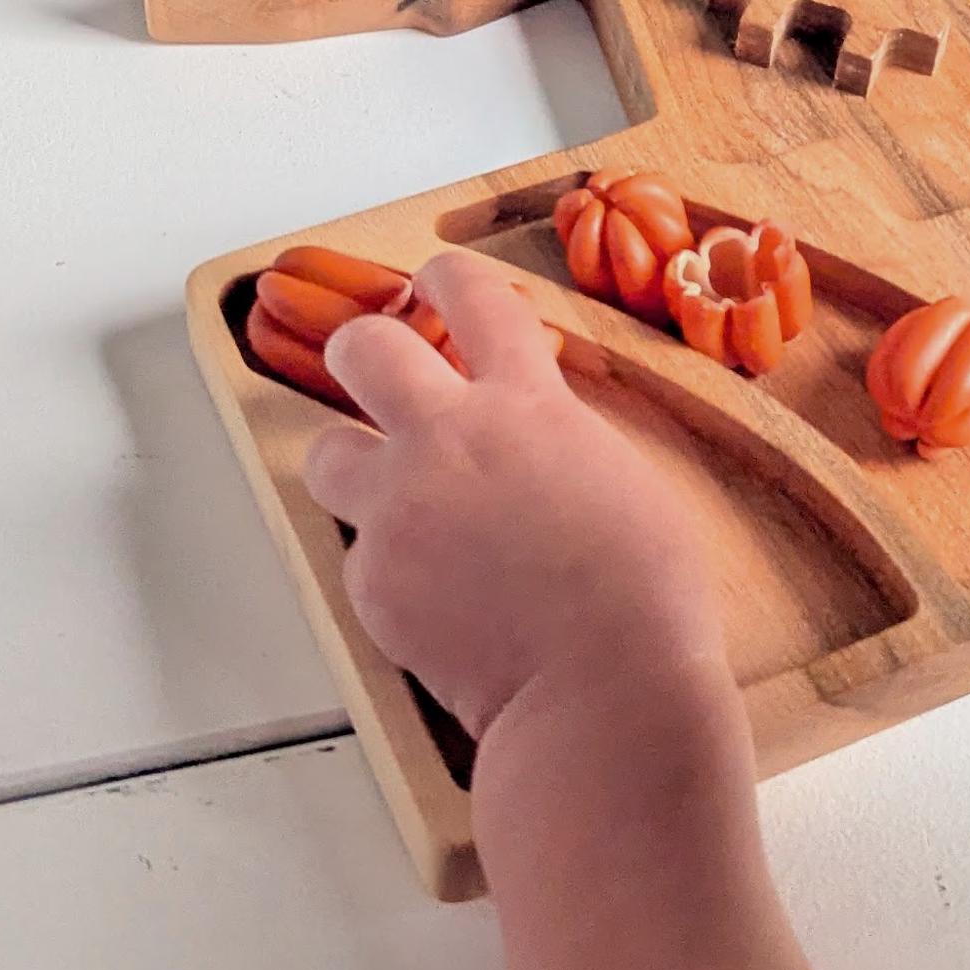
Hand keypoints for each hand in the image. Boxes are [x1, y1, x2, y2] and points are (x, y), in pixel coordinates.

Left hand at [299, 249, 728, 744]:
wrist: (603, 690)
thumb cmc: (643, 600)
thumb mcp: (625, 483)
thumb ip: (561, 442)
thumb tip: (535, 440)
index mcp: (529, 405)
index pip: (473, 297)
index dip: (448, 279)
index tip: (437, 281)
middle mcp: (452, 438)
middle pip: (364, 347)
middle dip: (363, 351)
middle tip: (375, 370)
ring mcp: (401, 507)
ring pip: (325, 452)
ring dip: (353, 467)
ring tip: (393, 501)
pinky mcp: (371, 578)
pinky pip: (359, 555)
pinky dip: (388, 571)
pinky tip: (436, 601)